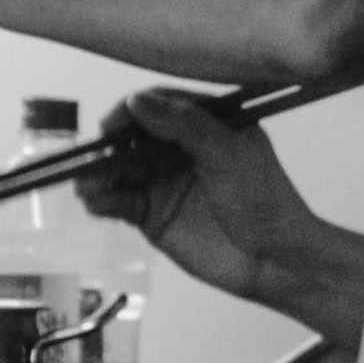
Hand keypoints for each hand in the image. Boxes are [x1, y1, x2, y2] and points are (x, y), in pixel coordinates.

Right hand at [77, 89, 323, 307]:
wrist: (276, 261)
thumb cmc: (264, 200)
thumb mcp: (228, 153)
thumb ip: (184, 125)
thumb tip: (137, 101)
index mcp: (204, 123)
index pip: (159, 104)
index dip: (132, 111)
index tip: (114, 124)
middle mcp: (179, 148)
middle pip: (131, 136)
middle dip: (109, 145)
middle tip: (95, 158)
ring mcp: (164, 181)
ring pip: (120, 169)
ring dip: (99, 174)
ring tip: (87, 186)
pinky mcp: (152, 214)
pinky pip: (120, 201)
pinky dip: (103, 200)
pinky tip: (96, 203)